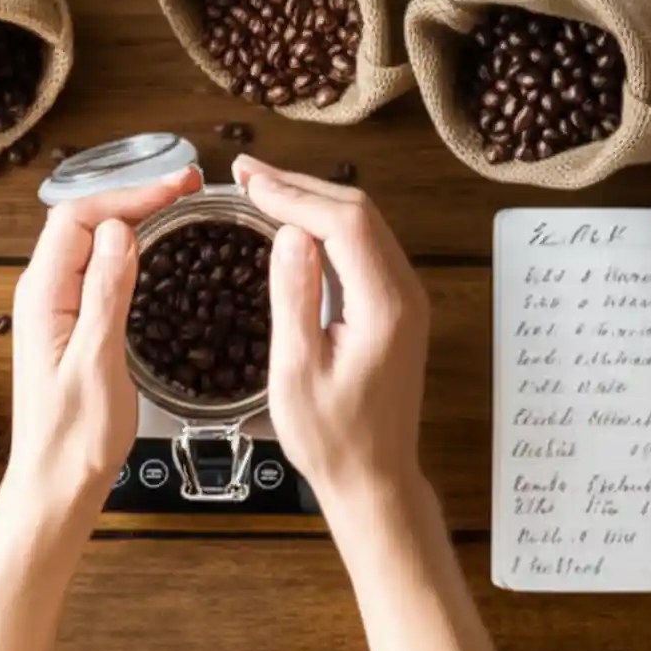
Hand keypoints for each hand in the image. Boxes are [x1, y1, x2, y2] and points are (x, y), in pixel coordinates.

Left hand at [8, 166, 202, 499]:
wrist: (56, 484)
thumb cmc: (74, 437)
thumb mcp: (97, 362)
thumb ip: (104, 293)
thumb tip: (118, 232)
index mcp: (43, 296)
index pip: (77, 217)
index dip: (127, 195)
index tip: (175, 189)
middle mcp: (43, 295)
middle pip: (83, 222)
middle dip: (134, 197)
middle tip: (186, 188)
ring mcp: (56, 309)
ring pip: (91, 243)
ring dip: (133, 219)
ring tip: (179, 207)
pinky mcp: (72, 325)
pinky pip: (98, 270)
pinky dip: (130, 250)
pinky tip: (157, 252)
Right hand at [232, 155, 429, 497]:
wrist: (374, 478)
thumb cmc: (332, 437)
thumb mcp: (296, 370)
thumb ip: (294, 296)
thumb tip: (287, 232)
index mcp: (385, 305)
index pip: (344, 222)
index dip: (293, 194)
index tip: (247, 181)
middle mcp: (405, 292)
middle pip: (358, 212)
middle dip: (300, 185)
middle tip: (245, 172)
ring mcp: (405, 299)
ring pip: (363, 225)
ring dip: (312, 201)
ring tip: (260, 187)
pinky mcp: (395, 308)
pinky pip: (363, 249)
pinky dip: (326, 227)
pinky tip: (291, 224)